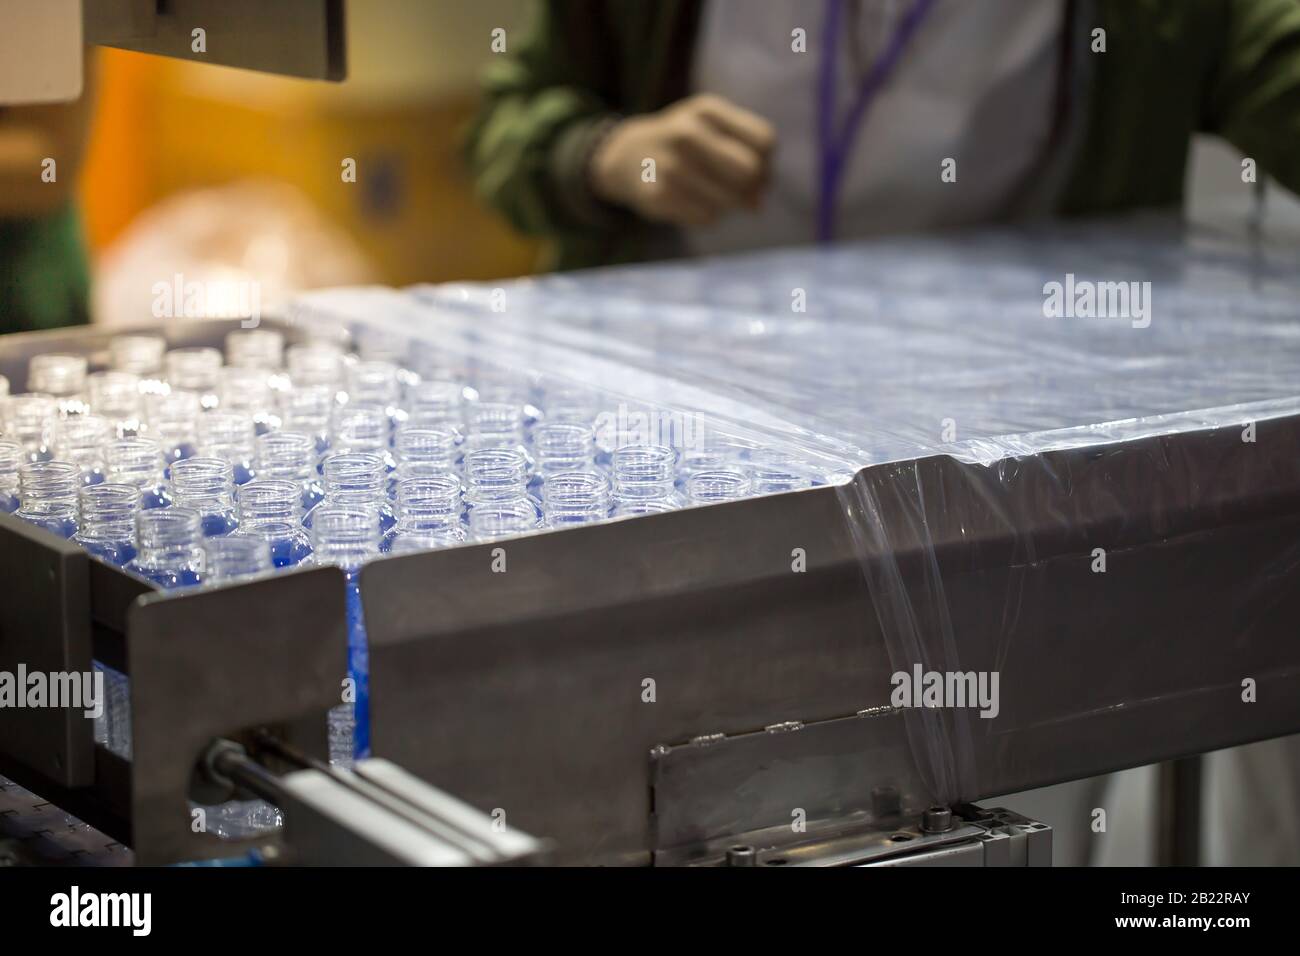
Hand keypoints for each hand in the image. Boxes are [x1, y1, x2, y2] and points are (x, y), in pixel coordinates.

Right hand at [589, 94, 774, 226]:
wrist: (627, 155)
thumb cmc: (685, 142)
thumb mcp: (714, 127)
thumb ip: (747, 154)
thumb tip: (757, 205)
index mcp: (707, 110)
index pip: (765, 140)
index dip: (768, 161)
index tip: (755, 169)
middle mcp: (687, 133)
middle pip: (750, 171)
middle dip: (753, 187)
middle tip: (742, 191)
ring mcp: (671, 166)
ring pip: (730, 200)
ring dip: (729, 204)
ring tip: (711, 192)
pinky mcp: (659, 196)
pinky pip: (706, 217)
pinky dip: (707, 214)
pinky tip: (692, 201)